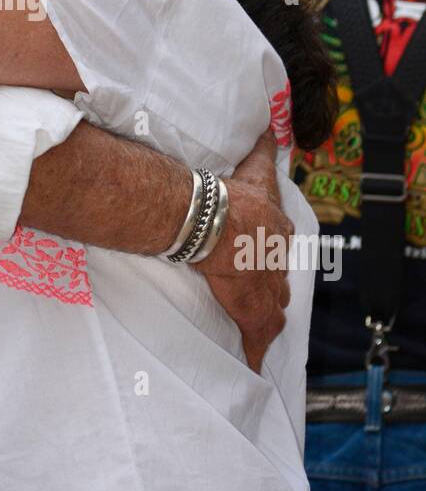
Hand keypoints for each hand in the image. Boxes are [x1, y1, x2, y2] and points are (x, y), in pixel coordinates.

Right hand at [199, 129, 293, 374]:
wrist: (210, 222)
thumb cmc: (227, 195)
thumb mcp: (253, 168)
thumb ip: (262, 149)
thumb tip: (272, 126)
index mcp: (274, 227)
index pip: (279, 242)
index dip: (271, 248)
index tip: (265, 251)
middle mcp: (275, 259)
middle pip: (279, 277)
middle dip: (273, 284)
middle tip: (266, 292)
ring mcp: (266, 286)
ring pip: (273, 306)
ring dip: (268, 314)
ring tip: (263, 323)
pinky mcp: (251, 308)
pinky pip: (256, 334)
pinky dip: (255, 350)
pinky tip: (253, 364)